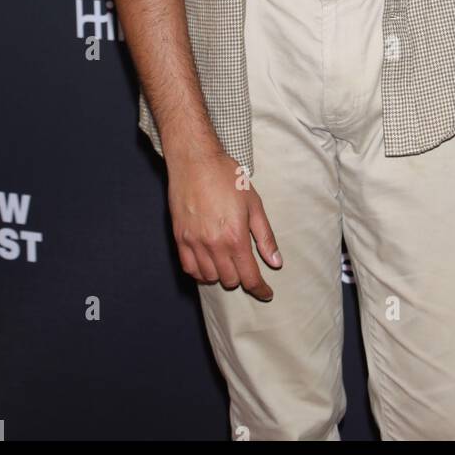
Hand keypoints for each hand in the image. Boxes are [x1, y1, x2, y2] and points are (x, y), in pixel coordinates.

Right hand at [166, 144, 281, 298]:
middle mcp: (213, 244)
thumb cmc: (227, 177)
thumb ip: (265, 236)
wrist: (195, 161)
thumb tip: (275, 262)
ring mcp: (194, 243)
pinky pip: (189, 268)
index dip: (259, 289)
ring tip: (227, 261)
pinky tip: (208, 261)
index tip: (265, 293)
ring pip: (209, 278)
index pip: (249, 277)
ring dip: (221, 274)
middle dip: (241, 277)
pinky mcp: (179, 238)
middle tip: (246, 265)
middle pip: (229, 280)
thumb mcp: (254, 204)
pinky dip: (200, 271)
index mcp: (235, 236)